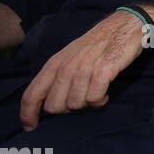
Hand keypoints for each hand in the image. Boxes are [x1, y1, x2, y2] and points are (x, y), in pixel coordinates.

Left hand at [20, 10, 146, 128]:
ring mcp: (84, 69)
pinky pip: (94, 99)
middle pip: (54, 106)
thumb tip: (49, 102)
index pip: (32, 94)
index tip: (31, 128)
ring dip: (87, 104)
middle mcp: (66, 67)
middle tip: (80, 99)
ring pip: (75, 105)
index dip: (27, 115)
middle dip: (67, 109)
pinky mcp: (103, 71)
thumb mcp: (71, 56)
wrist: (126, 25)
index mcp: (54, 64)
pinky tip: (105, 94)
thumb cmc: (99, 44)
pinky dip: (100, 101)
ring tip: (96, 93)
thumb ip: (58, 76)